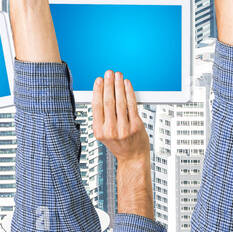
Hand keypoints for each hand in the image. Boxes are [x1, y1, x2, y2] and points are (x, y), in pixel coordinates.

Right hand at [92, 70, 154, 220]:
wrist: (133, 158)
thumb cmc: (119, 144)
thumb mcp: (105, 134)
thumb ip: (102, 117)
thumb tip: (101, 93)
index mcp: (100, 131)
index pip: (97, 107)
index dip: (98, 91)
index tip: (98, 80)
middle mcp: (111, 131)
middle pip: (108, 102)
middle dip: (108, 84)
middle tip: (108, 73)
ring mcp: (124, 129)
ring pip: (120, 102)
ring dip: (119, 86)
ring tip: (118, 76)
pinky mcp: (136, 126)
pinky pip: (132, 105)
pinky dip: (129, 92)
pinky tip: (127, 84)